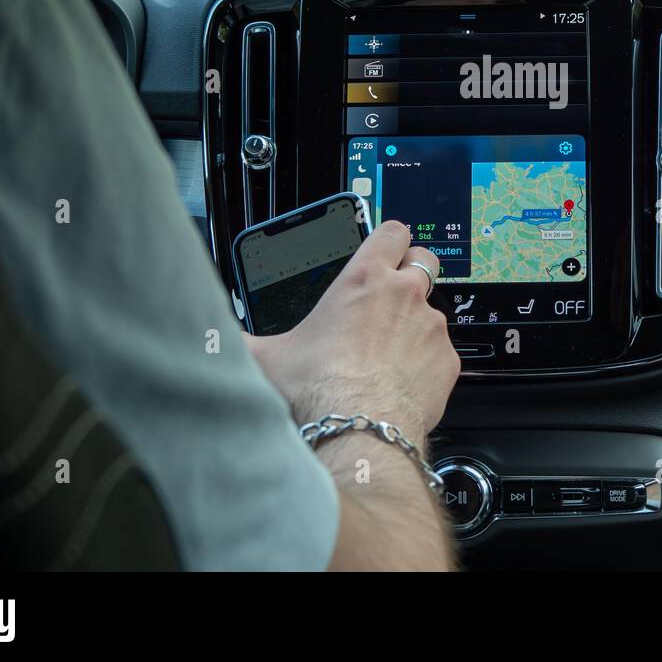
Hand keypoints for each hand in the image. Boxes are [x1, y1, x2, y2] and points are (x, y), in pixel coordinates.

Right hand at [245, 220, 459, 442]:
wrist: (358, 429)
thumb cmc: (317, 388)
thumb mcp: (266, 356)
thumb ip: (241, 339)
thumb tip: (214, 337)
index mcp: (365, 279)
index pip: (392, 232)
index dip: (390, 238)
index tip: (385, 248)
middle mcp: (404, 294)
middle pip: (424, 260)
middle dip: (412, 272)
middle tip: (392, 298)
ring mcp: (430, 326)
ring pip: (432, 311)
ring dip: (415, 326)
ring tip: (390, 355)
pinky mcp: (447, 359)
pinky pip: (441, 353)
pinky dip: (427, 364)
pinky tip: (402, 382)